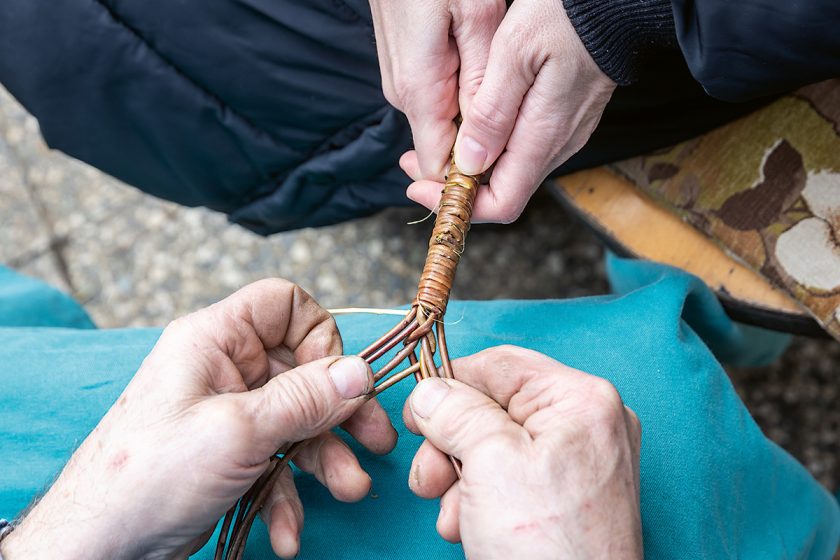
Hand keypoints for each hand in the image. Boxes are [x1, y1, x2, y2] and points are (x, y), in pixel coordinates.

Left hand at [2, 280, 396, 559]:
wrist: (96, 551)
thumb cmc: (147, 478)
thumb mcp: (238, 432)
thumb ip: (304, 399)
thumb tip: (360, 373)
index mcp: (214, 341)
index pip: (283, 304)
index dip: (317, 336)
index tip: (337, 381)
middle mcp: (223, 370)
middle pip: (302, 370)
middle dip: (339, 412)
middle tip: (375, 442)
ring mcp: (227, 415)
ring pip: (296, 421)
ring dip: (324, 459)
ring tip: (347, 490)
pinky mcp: (229, 456)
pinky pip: (275, 460)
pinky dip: (288, 494)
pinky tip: (288, 530)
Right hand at [370, 0, 507, 180]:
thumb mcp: (477, 15)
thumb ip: (480, 85)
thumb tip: (479, 147)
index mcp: (419, 90)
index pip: (439, 167)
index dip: (472, 180)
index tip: (507, 170)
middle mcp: (403, 93)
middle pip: (444, 146)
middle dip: (481, 141)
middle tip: (518, 106)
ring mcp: (400, 79)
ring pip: (443, 120)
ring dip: (476, 110)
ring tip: (501, 71)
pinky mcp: (406, 66)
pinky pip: (437, 96)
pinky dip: (464, 90)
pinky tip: (481, 58)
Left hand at [381, 0, 614, 222]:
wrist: (614, 5)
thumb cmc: (565, 18)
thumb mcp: (515, 54)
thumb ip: (491, 113)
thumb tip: (468, 164)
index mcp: (542, 136)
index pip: (501, 204)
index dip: (458, 205)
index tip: (421, 188)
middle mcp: (557, 145)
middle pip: (502, 192)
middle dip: (455, 186)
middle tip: (416, 165)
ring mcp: (564, 134)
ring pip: (511, 171)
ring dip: (471, 167)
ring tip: (438, 144)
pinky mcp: (564, 120)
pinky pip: (524, 149)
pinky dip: (491, 148)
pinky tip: (472, 127)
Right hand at [404, 346, 641, 558]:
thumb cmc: (548, 548)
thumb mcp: (488, 461)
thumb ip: (454, 411)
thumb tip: (428, 391)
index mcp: (582, 400)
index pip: (501, 364)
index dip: (450, 383)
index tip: (417, 412)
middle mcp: (587, 425)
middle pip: (494, 408)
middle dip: (451, 443)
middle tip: (429, 477)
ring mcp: (578, 464)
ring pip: (495, 446)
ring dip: (458, 477)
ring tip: (452, 512)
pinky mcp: (565, 498)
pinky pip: (511, 477)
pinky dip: (480, 498)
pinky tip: (468, 526)